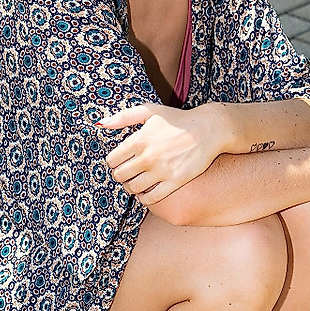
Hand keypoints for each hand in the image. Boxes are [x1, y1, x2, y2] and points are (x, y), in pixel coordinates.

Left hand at [97, 102, 228, 204]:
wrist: (208, 129)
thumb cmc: (177, 119)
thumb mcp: (149, 111)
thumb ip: (123, 117)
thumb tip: (100, 124)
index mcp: (139, 140)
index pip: (112, 160)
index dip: (113, 162)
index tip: (120, 161)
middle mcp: (148, 157)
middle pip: (120, 176)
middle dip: (120, 175)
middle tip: (127, 172)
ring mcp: (161, 171)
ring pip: (133, 188)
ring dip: (130, 187)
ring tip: (135, 181)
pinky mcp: (175, 182)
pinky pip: (151, 199)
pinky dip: (144, 198)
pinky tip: (146, 192)